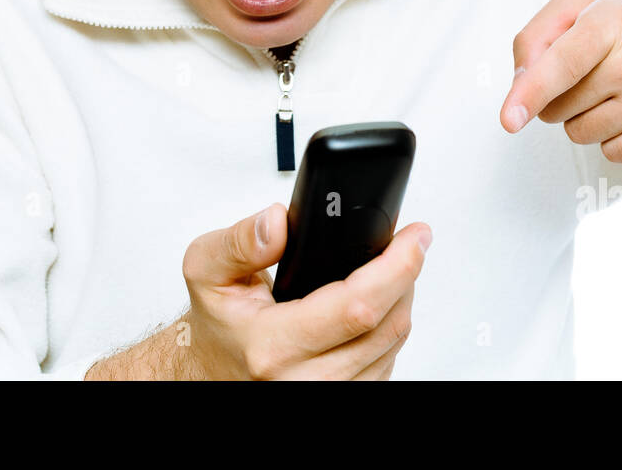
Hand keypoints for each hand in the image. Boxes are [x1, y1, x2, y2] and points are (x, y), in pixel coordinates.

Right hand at [180, 203, 430, 379]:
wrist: (212, 368)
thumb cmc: (217, 324)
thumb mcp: (207, 269)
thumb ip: (240, 241)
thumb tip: (278, 222)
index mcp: (271, 347)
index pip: (355, 307)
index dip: (396, 268)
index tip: (414, 237)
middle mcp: (302, 380)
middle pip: (388, 327)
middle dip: (406, 277)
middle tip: (408, 243)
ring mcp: (325, 395)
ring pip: (393, 347)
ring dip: (402, 302)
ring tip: (392, 270)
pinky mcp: (343, 399)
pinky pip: (386, 365)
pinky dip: (390, 329)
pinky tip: (378, 305)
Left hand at [500, 0, 621, 162]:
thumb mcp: (585, 5)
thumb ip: (538, 36)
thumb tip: (519, 86)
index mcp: (613, 20)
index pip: (563, 63)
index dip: (531, 91)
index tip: (509, 119)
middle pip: (558, 106)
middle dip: (560, 95)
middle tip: (595, 70)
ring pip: (579, 133)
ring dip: (584, 117)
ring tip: (618, 88)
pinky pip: (610, 153)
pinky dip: (613, 136)